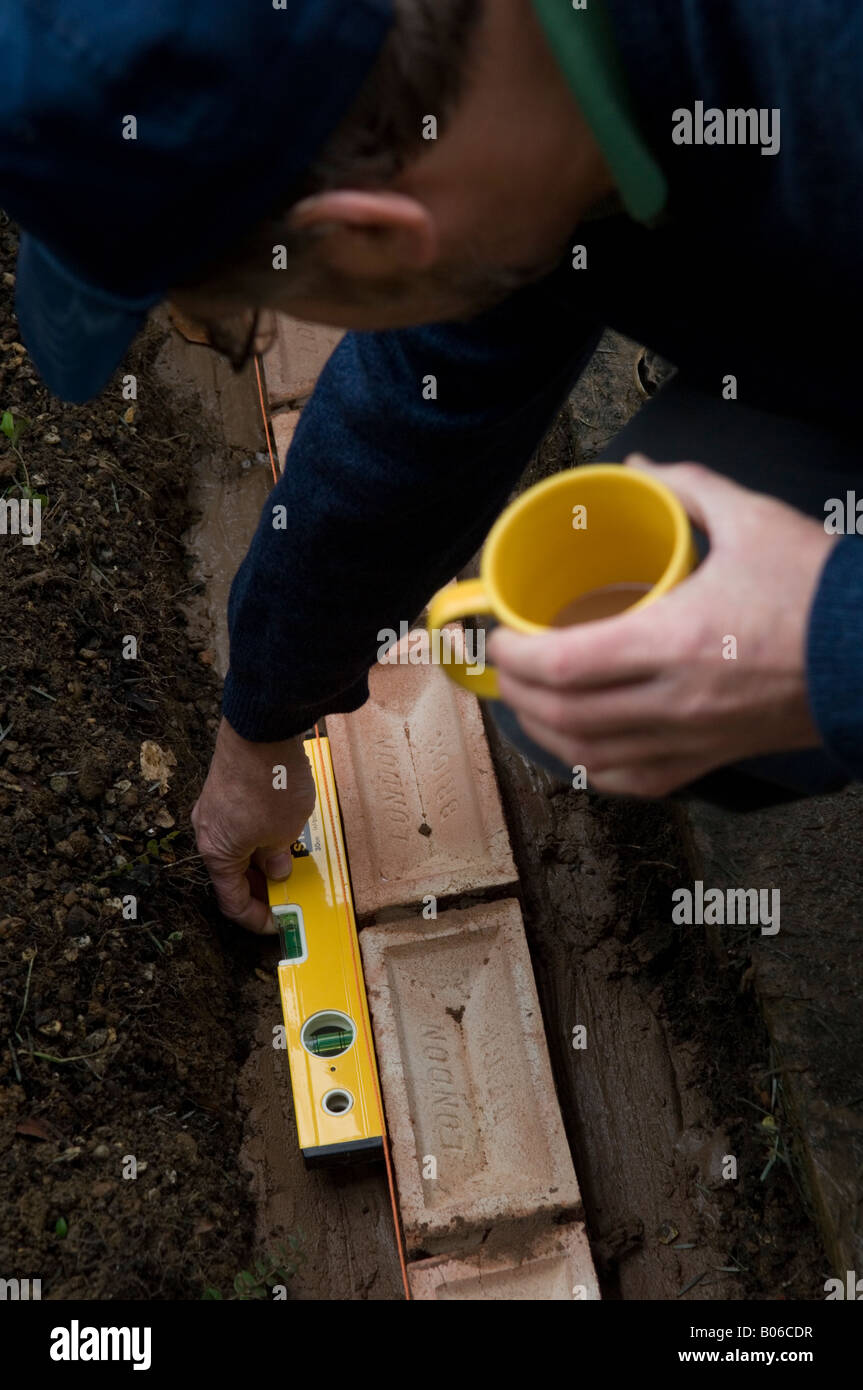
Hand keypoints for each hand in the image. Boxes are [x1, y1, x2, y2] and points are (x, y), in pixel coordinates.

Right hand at [192, 717, 315, 932]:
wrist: (261, 730)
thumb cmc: (270, 785)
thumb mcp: (284, 833)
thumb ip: (278, 858)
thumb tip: (276, 870)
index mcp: (217, 853)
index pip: (232, 901)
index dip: (256, 917)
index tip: (278, 923)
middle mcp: (208, 831)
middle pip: (233, 872)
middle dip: (261, 886)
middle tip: (289, 894)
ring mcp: (214, 807)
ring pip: (238, 845)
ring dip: (262, 858)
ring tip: (291, 862)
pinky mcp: (225, 787)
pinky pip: (241, 822)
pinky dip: (260, 835)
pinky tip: (284, 831)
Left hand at [487, 456, 838, 796]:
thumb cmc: (818, 590)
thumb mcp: (751, 519)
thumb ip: (685, 487)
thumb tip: (635, 469)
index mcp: (677, 639)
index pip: (563, 665)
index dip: (513, 655)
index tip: (498, 634)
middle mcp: (677, 700)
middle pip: (563, 715)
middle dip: (516, 692)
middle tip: (503, 664)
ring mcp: (692, 738)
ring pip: (589, 755)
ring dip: (542, 732)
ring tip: (526, 702)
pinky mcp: (710, 759)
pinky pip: (632, 780)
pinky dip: (591, 767)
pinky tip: (575, 746)